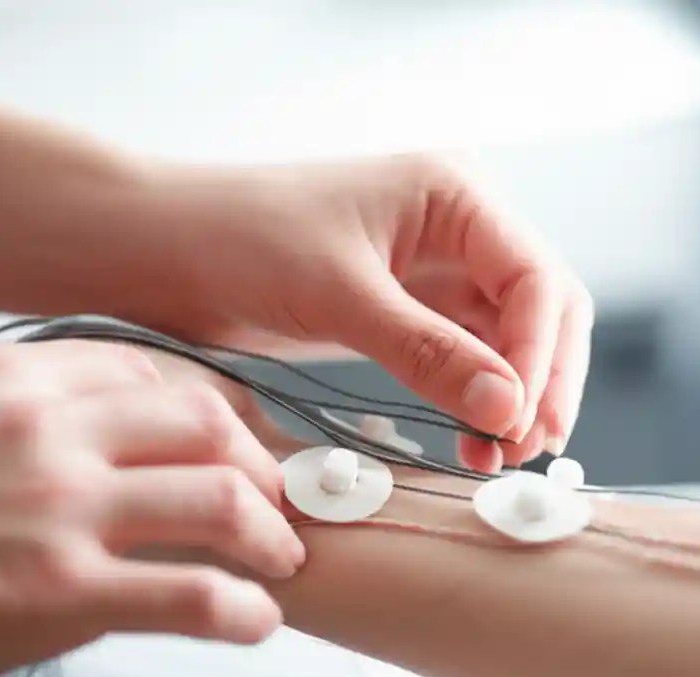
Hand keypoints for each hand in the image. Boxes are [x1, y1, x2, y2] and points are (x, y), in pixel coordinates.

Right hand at [0, 342, 303, 676]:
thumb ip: (0, 405)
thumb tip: (58, 407)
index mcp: (12, 386)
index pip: (152, 373)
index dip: (212, 406)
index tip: (232, 439)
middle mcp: (47, 434)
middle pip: (203, 424)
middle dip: (258, 464)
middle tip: (274, 499)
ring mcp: (57, 510)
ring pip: (215, 499)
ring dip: (266, 534)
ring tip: (278, 562)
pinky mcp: (58, 592)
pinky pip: (188, 593)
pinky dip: (240, 608)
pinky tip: (254, 619)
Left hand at [142, 156, 593, 470]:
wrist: (159, 249)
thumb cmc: (238, 240)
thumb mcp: (338, 296)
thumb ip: (428, 352)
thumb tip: (508, 410)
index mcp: (453, 195)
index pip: (535, 278)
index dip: (539, 355)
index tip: (516, 422)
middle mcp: (457, 227)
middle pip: (541, 308)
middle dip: (541, 379)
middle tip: (523, 451)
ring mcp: (434, 270)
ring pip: (510, 339)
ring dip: (512, 397)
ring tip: (493, 459)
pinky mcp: (405, 310)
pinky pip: (466, 356)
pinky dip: (474, 399)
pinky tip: (467, 441)